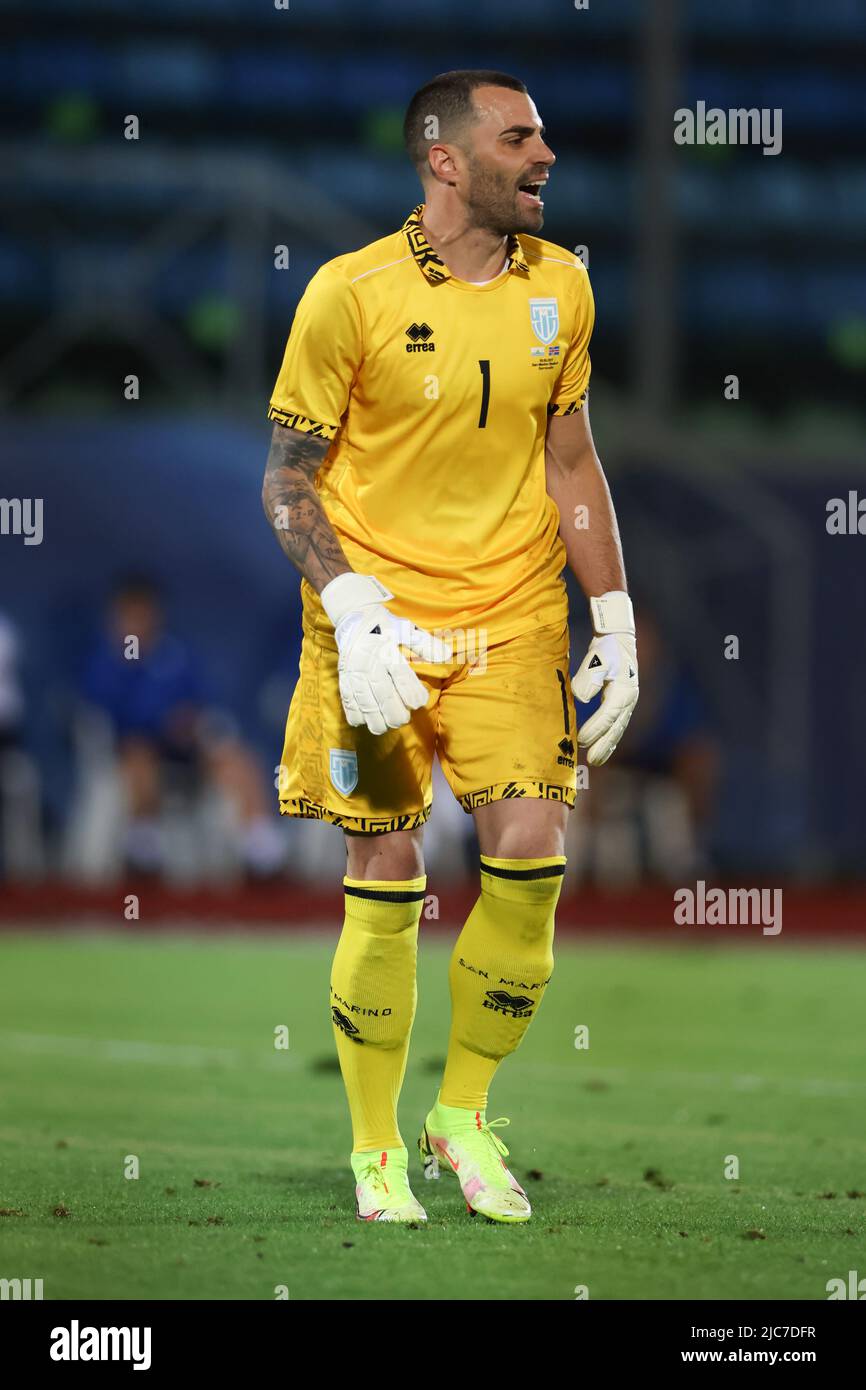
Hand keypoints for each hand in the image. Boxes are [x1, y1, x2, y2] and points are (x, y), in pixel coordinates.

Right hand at [321, 573, 449, 735]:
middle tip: (402, 721)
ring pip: (364, 699)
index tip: (418, 703)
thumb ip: (425, 644)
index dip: (410, 692)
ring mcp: (355, 670)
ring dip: (373, 717)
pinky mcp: (344, 675)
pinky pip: (346, 697)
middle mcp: (370, 662)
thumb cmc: (385, 625)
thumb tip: (445, 655)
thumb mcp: (407, 629)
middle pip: (382, 693)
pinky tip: (361, 722)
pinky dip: (353, 712)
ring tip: (384, 727)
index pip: (401, 675)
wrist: (354, 614)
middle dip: (393, 711)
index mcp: (388, 650)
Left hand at [571, 591, 638, 766]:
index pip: (608, 715)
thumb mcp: (597, 659)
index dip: (595, 729)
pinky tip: (602, 748)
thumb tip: (581, 697)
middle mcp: (629, 699)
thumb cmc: (606, 649)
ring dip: (607, 745)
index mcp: (623, 690)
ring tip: (596, 760)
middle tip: (591, 761)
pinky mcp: (623, 702)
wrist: (618, 639)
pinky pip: (617, 724)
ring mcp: (628, 702)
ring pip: (618, 728)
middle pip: (616, 727)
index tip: (581, 741)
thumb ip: (589, 678)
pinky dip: (610, 737)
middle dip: (604, 745)